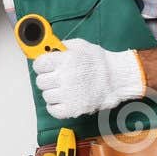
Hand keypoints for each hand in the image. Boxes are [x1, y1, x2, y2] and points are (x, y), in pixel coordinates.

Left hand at [31, 38, 145, 119]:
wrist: (118, 78)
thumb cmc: (100, 62)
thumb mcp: (80, 46)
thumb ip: (61, 47)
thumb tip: (46, 49)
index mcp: (64, 60)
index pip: (38, 64)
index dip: (41, 65)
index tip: (45, 66)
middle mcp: (64, 77)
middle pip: (40, 81)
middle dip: (47, 78)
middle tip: (56, 77)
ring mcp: (67, 95)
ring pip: (46, 95)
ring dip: (53, 92)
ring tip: (64, 88)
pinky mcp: (72, 108)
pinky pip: (53, 110)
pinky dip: (55, 106)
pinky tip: (63, 99)